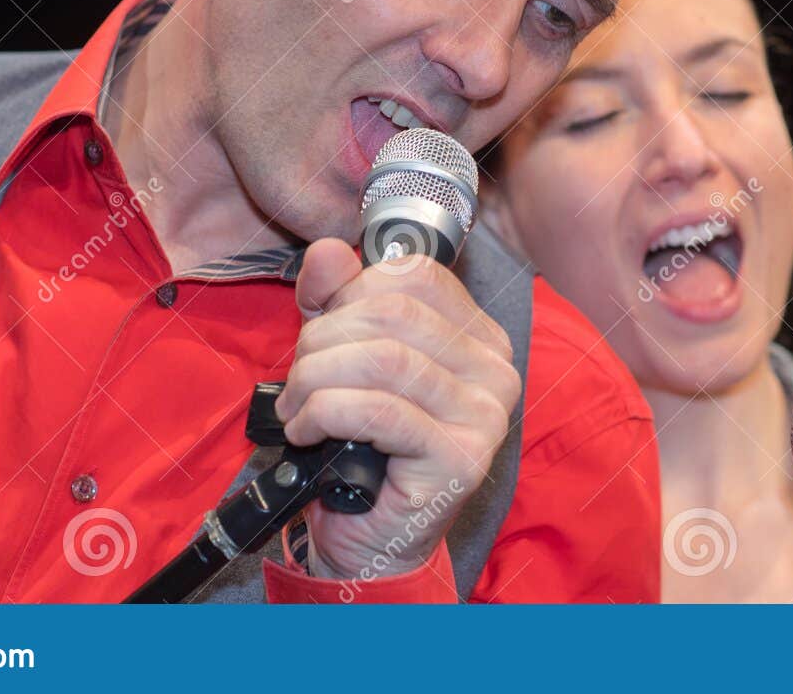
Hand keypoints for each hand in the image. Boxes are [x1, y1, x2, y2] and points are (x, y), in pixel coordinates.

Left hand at [275, 237, 521, 584]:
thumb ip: (339, 298)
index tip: (321, 324)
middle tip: (299, 376)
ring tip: (296, 407)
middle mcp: (496, 370)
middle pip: (392, 313)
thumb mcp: (346, 357)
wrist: (371, 540)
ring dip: (316, 378)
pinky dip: (324, 413)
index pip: (415, 276)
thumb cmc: (362, 447)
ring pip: (382, 359)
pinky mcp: (460, 459)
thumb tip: (328, 251)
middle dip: (323, 338)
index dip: (352, 291)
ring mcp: (485, 416)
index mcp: (479, 336)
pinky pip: (377, 410)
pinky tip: (306, 431)